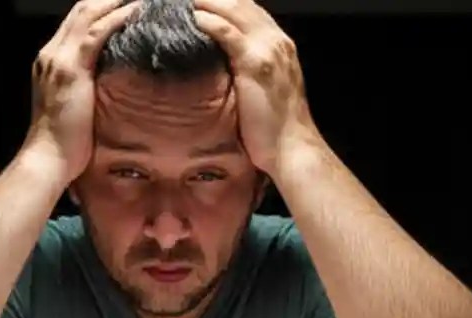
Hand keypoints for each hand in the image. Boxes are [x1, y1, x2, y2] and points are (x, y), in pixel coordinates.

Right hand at [25, 0, 139, 183]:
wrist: (48, 158)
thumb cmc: (64, 142)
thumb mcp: (73, 104)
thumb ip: (86, 86)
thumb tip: (110, 81)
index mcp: (50, 60)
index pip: (75, 21)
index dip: (99, 7)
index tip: (124, 4)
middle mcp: (51, 53)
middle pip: (81, 9)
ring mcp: (59, 59)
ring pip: (88, 13)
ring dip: (115, 2)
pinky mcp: (72, 69)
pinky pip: (97, 33)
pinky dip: (118, 18)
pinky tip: (136, 12)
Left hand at [193, 0, 320, 177]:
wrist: (291, 148)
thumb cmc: (275, 127)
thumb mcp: (265, 88)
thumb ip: (249, 68)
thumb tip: (221, 64)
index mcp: (279, 44)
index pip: (250, 9)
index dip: (224, 2)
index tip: (200, 3)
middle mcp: (276, 40)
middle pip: (240, 2)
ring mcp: (268, 49)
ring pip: (234, 9)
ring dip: (205, 2)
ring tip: (180, 2)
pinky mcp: (255, 64)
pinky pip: (227, 33)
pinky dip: (208, 21)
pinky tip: (192, 18)